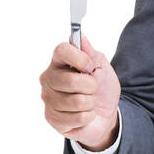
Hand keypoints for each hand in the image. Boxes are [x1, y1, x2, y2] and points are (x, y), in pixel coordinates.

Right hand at [39, 32, 121, 148]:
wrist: (106, 114)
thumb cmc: (101, 88)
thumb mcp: (101, 67)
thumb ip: (91, 53)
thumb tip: (81, 36)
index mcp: (60, 62)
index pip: (61, 50)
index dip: (79, 58)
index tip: (90, 67)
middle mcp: (49, 78)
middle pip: (70, 80)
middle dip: (91, 87)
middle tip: (92, 89)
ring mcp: (48, 98)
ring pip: (76, 101)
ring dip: (90, 103)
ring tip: (88, 102)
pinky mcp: (51, 117)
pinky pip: (77, 118)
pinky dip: (88, 116)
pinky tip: (84, 114)